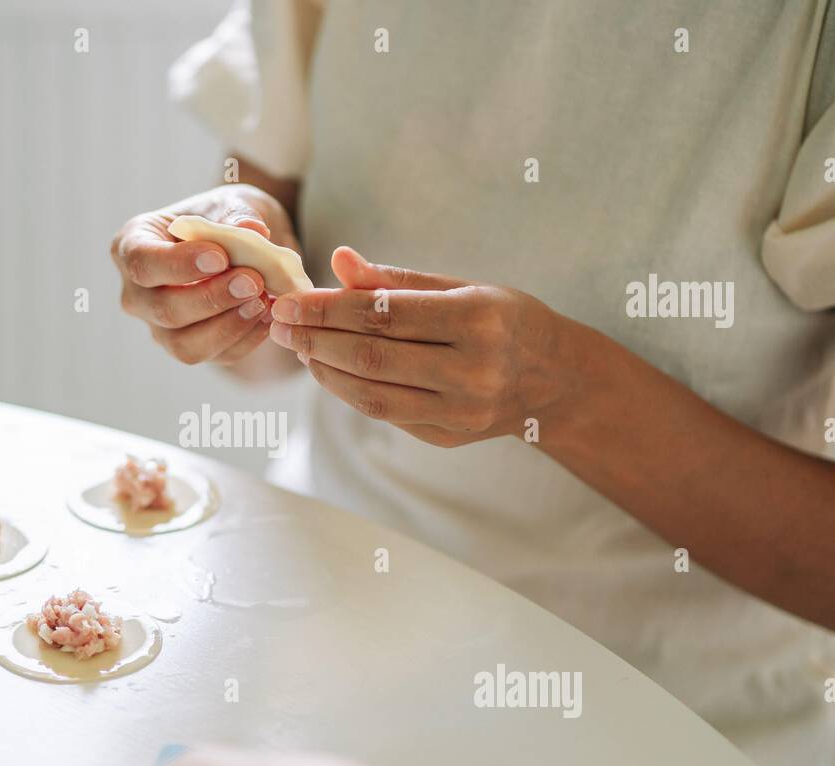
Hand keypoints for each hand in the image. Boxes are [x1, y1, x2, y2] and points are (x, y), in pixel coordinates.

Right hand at [111, 185, 300, 366]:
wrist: (241, 247)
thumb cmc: (223, 218)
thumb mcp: (230, 201)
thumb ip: (237, 215)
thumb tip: (253, 231)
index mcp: (132, 246)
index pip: (142, 263)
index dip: (178, 265)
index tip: (220, 257)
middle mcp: (138, 294)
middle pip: (164, 309)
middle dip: (211, 298)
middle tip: (253, 281)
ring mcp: (160, 327)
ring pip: (185, 345)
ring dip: (228, 326)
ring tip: (263, 301)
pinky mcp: (191, 348)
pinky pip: (215, 356)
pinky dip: (245, 339)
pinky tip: (267, 316)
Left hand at [268, 248, 589, 446]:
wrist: (555, 381)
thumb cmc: (504, 321)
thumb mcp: (463, 287)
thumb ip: (397, 280)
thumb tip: (340, 260)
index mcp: (477, 322)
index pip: (384, 316)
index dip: (328, 309)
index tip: (290, 301)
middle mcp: (472, 371)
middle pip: (372, 358)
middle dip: (315, 340)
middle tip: (279, 323)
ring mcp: (461, 412)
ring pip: (372, 396)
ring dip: (324, 371)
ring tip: (298, 346)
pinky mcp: (448, 437)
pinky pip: (385, 414)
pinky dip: (348, 391)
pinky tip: (327, 369)